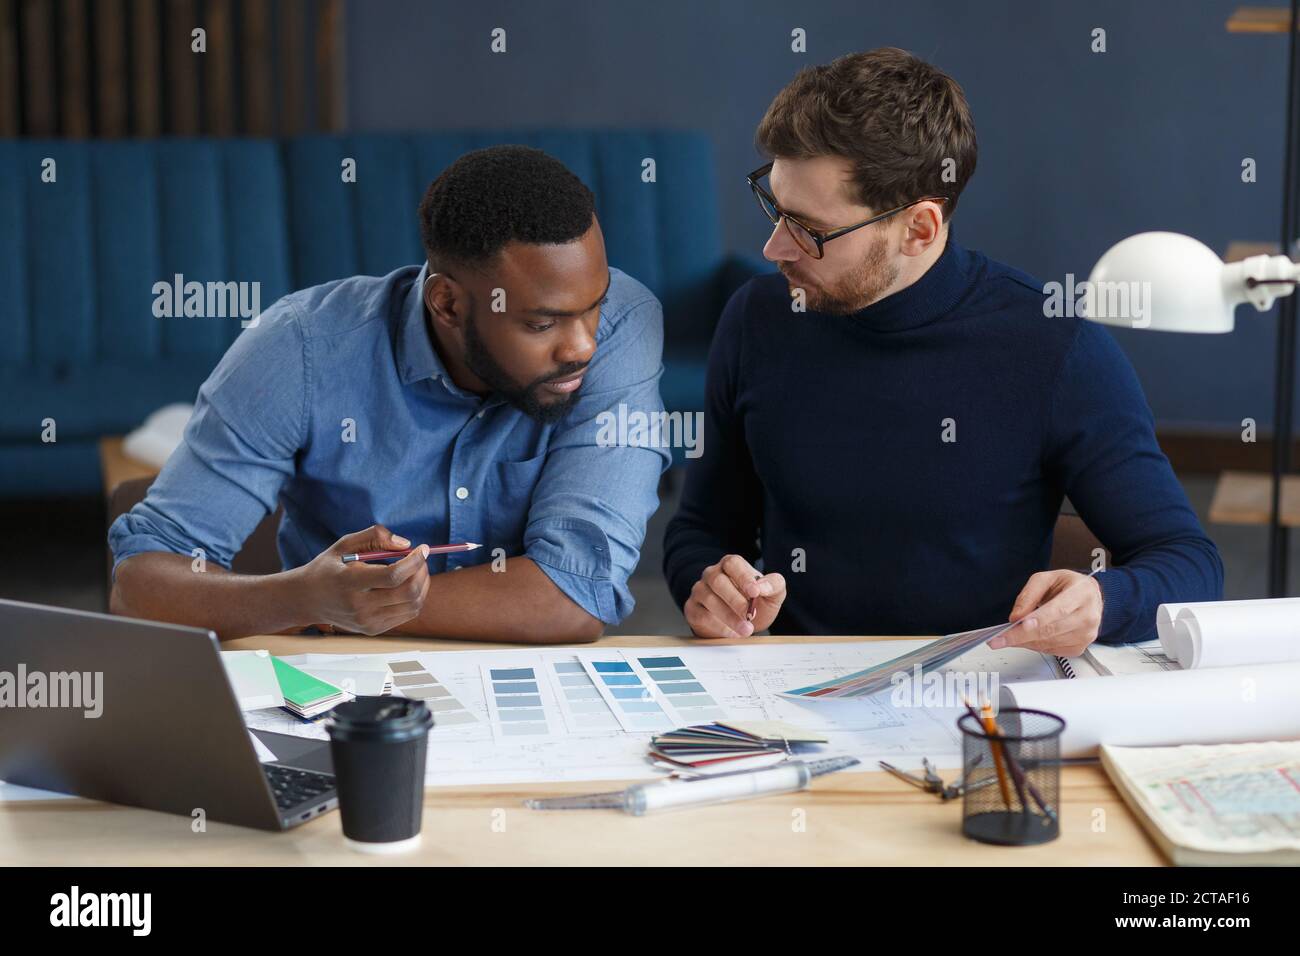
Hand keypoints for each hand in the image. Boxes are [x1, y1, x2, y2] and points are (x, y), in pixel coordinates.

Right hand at [288, 525, 430, 635]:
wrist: (308, 600)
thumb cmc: (329, 568)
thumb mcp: (344, 544)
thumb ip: (375, 537)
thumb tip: (406, 545)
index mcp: (349, 583)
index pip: (392, 576)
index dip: (414, 562)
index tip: (422, 548)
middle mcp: (359, 607)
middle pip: (408, 592)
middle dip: (422, 572)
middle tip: (421, 559)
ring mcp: (367, 622)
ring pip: (413, 605)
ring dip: (422, 585)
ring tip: (416, 570)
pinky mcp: (373, 630)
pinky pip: (407, 614)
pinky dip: (415, 598)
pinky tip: (407, 585)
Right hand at [685, 554, 785, 638]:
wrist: (741, 624)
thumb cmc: (756, 604)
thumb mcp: (773, 594)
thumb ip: (774, 585)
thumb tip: (763, 586)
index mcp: (731, 565)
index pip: (733, 563)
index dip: (743, 577)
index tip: (755, 592)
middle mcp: (712, 574)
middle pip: (718, 581)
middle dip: (736, 600)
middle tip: (750, 615)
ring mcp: (700, 590)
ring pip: (709, 599)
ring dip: (729, 617)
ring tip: (746, 629)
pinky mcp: (693, 608)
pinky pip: (702, 615)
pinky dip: (719, 626)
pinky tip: (732, 632)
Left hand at [994, 570, 1103, 656]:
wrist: (1088, 596)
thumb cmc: (1068, 586)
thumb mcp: (1046, 578)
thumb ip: (1029, 595)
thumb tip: (1016, 617)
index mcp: (1082, 593)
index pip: (1058, 610)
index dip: (1038, 620)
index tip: (1018, 626)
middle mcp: (1089, 615)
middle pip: (1052, 630)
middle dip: (1022, 635)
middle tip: (1000, 638)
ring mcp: (1086, 634)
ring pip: (1050, 643)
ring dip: (1026, 641)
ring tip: (1009, 636)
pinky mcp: (1080, 647)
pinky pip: (1052, 651)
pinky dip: (1036, 646)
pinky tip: (1027, 638)